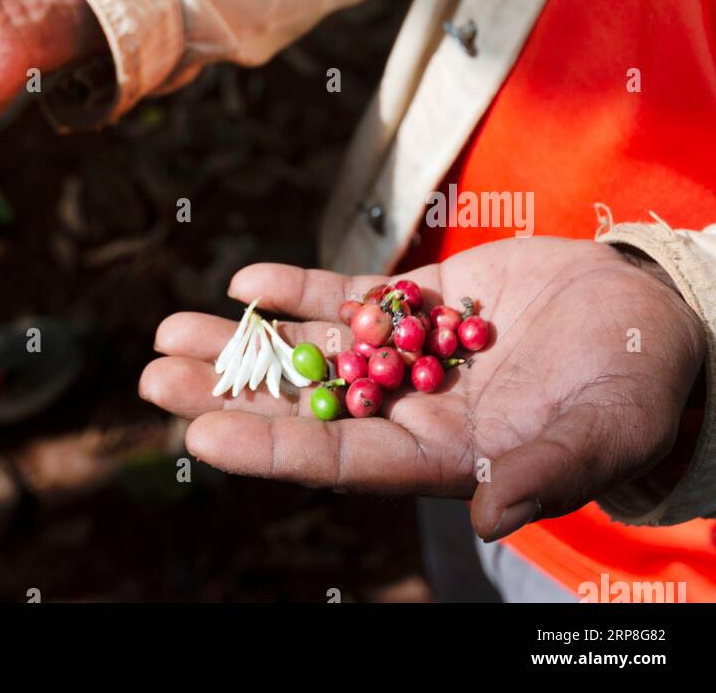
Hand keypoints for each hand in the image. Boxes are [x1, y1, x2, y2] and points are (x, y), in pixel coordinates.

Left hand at [140, 237, 703, 539]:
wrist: (649, 313)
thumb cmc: (636, 387)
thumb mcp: (601, 434)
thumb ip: (546, 474)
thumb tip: (488, 521)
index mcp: (446, 455)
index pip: (342, 462)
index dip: (272, 449)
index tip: (200, 438)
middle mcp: (413, 407)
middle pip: (303, 405)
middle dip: (228, 392)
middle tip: (150, 379)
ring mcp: (411, 352)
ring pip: (311, 350)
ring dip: (243, 341)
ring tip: (170, 330)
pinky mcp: (422, 300)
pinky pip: (349, 296)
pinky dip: (299, 287)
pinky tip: (247, 278)